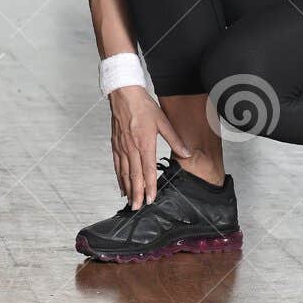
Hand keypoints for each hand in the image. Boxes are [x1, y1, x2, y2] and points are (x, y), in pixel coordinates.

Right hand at [107, 85, 190, 207]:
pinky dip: (119, 177)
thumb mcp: (163, 121)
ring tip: (130, 201)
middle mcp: (131, 147)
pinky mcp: (115, 144)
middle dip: (136, 193)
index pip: (147, 170)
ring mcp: (122, 147)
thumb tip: (187, 152)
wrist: (124, 95)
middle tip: (138, 207)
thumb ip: (174, 139)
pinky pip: (117, 164)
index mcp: (144, 143)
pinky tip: (121, 185)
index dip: (149, 186)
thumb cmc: (143, 106)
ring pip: (124, 173)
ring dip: (127, 188)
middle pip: (134, 176)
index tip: (151, 199)